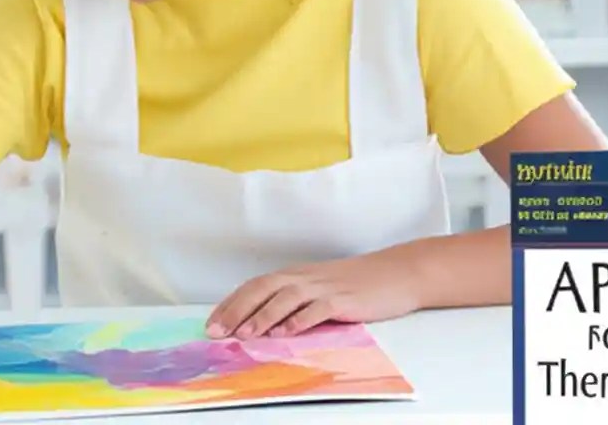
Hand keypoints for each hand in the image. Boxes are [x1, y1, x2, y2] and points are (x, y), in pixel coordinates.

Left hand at [205, 251, 422, 339]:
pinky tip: (286, 332)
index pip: (255, 286)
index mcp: (295, 275)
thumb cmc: (356, 284)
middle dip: (236, 310)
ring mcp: (324, 287)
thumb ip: (294, 302)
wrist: (396, 273)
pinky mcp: (344, 299)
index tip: (211, 322)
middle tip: (217, 331)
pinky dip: (300, 320)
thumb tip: (262, 323)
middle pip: (262, 288)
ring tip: (245, 334)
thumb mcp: (319, 289)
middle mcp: (305, 277)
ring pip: (286, 297)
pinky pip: (318, 308)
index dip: (231, 303)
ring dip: (263, 315)